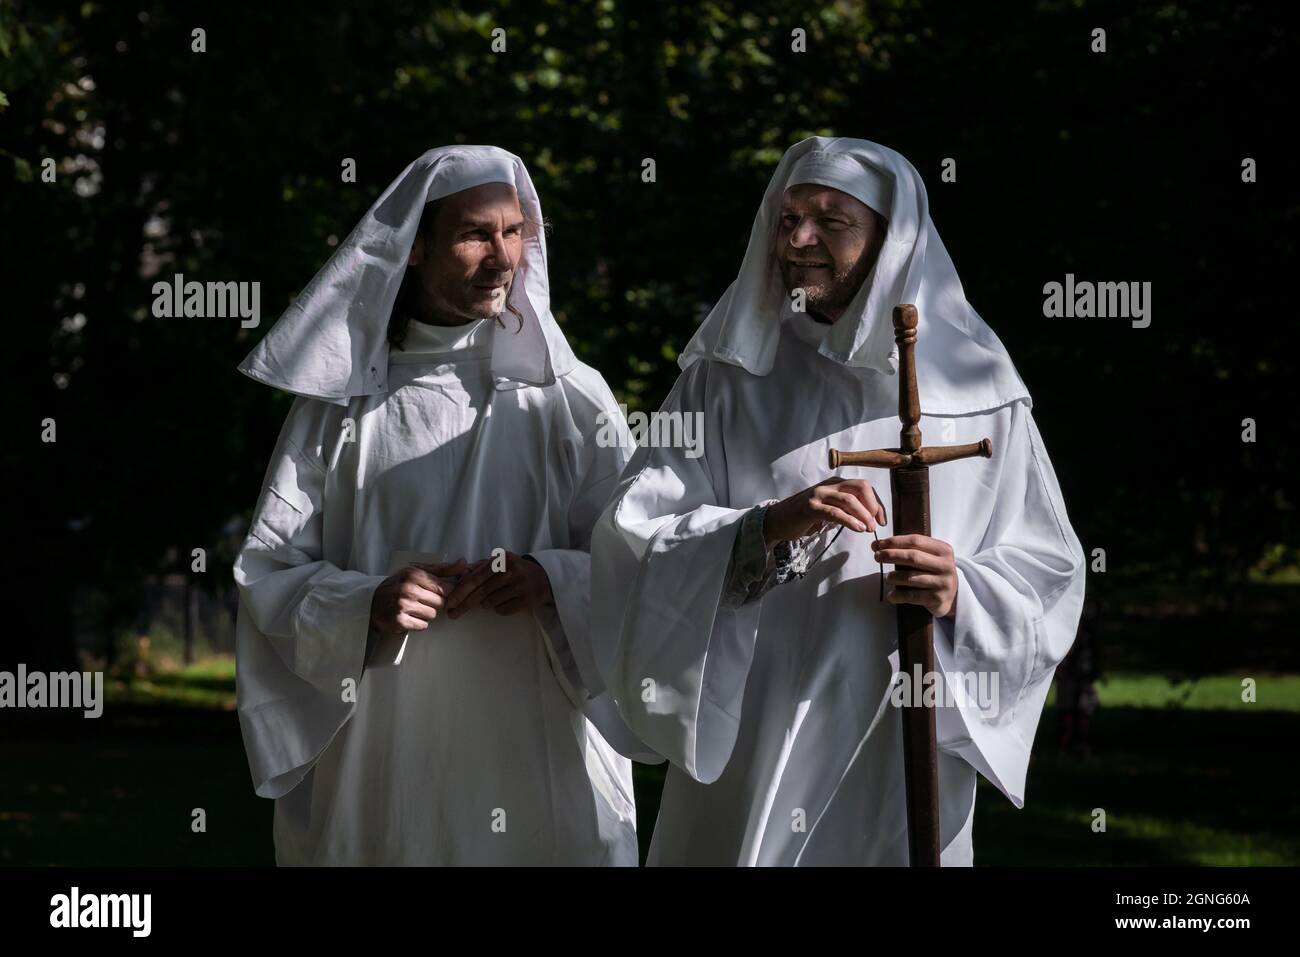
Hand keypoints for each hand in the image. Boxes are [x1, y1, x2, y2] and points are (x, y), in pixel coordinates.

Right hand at [369, 560, 468, 634]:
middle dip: (433, 604)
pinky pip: (423, 625)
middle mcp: (408, 588)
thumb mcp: (417, 572)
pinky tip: (409, 616)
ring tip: (413, 608)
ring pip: (432, 615)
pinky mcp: (399, 620)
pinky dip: (418, 623)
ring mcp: (403, 605)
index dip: (443, 593)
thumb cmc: (398, 586)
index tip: (435, 593)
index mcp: (414, 574)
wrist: (371, 602)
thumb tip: (464, 563)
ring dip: (425, 614)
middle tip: (420, 601)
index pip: (445, 588)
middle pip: (440, 602)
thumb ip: (442, 569)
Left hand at [444, 551, 553, 617]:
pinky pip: (503, 610)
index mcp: (502, 559)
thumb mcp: (500, 562)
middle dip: (465, 604)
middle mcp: (511, 570)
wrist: (545, 578)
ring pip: (491, 602)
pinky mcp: (527, 600)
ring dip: (486, 604)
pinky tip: (506, 601)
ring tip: (491, 600)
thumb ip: (479, 567)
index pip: (476, 577)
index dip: (460, 591)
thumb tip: (459, 575)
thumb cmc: (516, 570)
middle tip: (453, 614)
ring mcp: (520, 585)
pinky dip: (499, 609)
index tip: (449, 602)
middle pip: (481, 592)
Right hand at [763, 477, 886, 548]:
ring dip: (863, 515)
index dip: (877, 502)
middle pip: (860, 487)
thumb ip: (845, 510)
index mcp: (836, 484)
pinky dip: (849, 520)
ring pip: (849, 500)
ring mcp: (819, 494)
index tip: (882, 519)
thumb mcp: (829, 510)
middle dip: (873, 506)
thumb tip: (868, 518)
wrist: (778, 521)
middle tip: (877, 524)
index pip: (863, 487)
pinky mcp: (810, 507)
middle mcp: (829, 485)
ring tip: (869, 529)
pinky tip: (858, 529)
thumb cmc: (805, 517)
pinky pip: (834, 512)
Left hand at [872, 535, 957, 618]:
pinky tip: (891, 595)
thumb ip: (910, 549)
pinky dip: (898, 595)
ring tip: (887, 577)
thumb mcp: (930, 557)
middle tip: (877, 557)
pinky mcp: (937, 598)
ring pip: (911, 577)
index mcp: (943, 550)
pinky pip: (912, 596)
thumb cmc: (933, 572)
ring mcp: (942, 583)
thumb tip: (879, 545)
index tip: (878, 544)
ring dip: (894, 577)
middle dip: (891, 555)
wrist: (951, 596)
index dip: (894, 541)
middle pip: (913, 557)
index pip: (916, 541)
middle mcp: (945, 565)